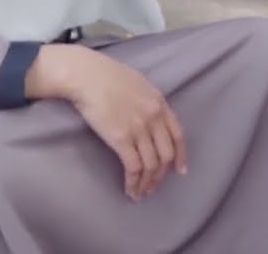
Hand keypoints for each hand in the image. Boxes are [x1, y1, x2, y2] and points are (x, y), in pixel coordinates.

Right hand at [26, 45, 186, 199]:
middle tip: (154, 185)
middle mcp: (154, 118)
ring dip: (147, 183)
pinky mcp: (121, 139)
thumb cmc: (107, 75)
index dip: (181, 155)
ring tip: (140, 192)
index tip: (180, 170)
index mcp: (160, 103)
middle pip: (166, 154)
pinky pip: (133, 167)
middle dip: (161, 174)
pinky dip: (133, 182)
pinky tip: (130, 189)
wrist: (87, 75)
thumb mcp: (138, 84)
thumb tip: (150, 116)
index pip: (178, 135)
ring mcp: (139, 129)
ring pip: (151, 164)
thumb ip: (148, 101)